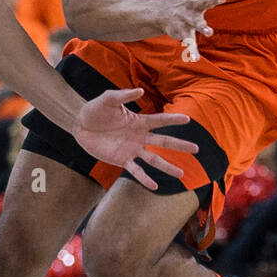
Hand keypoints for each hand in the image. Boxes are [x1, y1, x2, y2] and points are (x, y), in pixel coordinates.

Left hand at [70, 88, 198, 191]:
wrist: (80, 125)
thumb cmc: (95, 109)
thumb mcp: (108, 99)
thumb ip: (123, 95)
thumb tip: (140, 90)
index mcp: (138, 121)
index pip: (160, 121)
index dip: (173, 120)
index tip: (188, 120)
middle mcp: (139, 136)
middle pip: (163, 142)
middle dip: (179, 146)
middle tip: (196, 149)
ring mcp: (131, 149)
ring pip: (153, 160)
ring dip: (167, 167)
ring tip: (181, 174)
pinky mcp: (121, 160)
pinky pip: (135, 170)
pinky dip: (144, 178)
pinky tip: (154, 186)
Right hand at [154, 0, 247, 48]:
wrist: (163, 12)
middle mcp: (195, 5)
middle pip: (205, 1)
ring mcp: (188, 19)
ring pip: (196, 23)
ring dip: (202, 27)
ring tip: (210, 32)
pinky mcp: (183, 32)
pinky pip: (189, 42)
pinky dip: (191, 51)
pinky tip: (195, 59)